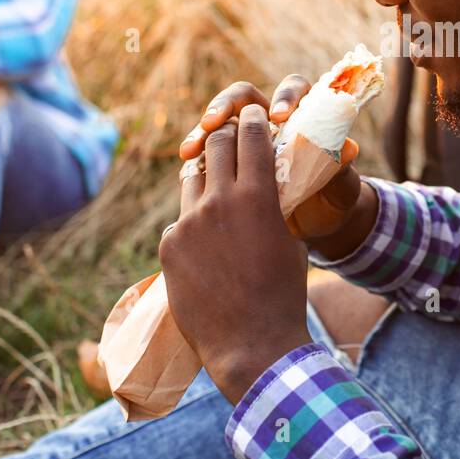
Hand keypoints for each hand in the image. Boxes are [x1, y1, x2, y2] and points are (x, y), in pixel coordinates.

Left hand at [161, 104, 314, 402]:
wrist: (252, 342)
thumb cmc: (283, 290)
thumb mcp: (290, 236)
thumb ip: (275, 200)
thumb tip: (268, 176)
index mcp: (259, 194)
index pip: (252, 133)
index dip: (254, 119)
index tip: (255, 115)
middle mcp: (220, 200)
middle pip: (216, 144)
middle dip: (226, 136)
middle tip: (232, 138)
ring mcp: (190, 222)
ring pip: (193, 177)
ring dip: (207, 175)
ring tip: (217, 187)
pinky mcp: (169, 244)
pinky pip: (181, 217)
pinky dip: (195, 220)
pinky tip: (207, 240)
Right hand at [177, 75, 362, 240]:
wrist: (318, 224)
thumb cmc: (335, 198)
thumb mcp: (341, 185)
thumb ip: (343, 167)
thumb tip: (349, 148)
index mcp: (304, 116)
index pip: (292, 88)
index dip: (284, 96)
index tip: (278, 117)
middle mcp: (273, 121)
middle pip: (244, 97)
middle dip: (225, 105)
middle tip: (212, 123)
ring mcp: (247, 139)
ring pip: (220, 121)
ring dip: (202, 131)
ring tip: (189, 150)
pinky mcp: (229, 160)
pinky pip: (209, 150)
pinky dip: (197, 155)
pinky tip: (187, 167)